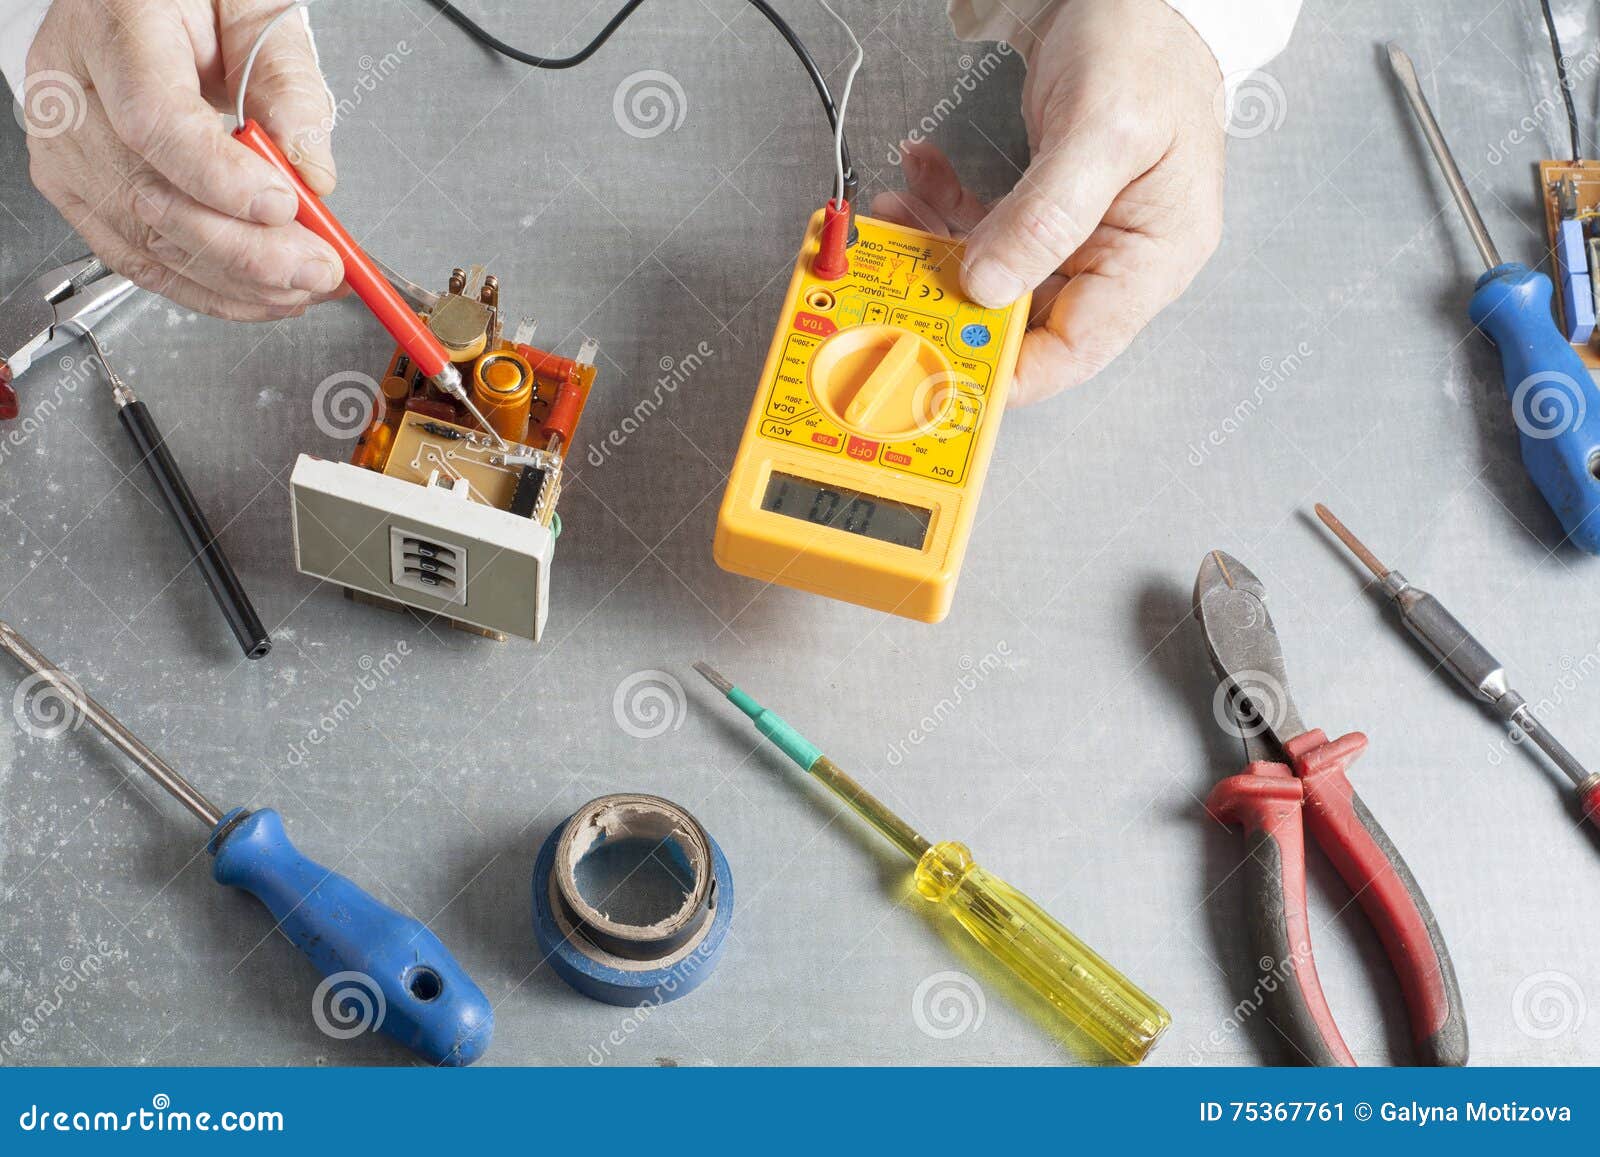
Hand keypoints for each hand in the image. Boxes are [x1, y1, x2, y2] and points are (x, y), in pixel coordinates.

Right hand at [21, 0, 344, 320]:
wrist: (138, 0)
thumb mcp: (255, 11)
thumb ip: (288, 84)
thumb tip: (311, 173)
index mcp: (112, 27)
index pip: (153, 120)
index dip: (219, 177)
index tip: (283, 205)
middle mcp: (71, 91)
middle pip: (149, 197)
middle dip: (248, 251)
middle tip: (319, 267)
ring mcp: (65, 149)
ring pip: (148, 242)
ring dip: (238, 280)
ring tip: (305, 285)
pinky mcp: (77, 191)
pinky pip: (140, 260)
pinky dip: (209, 288)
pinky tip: (262, 295)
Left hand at [873, 0, 1224, 404]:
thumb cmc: (1148, 49)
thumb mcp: (1101, 130)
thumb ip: (1045, 215)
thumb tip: (988, 286)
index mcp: (1153, 260)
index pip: (1075, 349)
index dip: (1008, 368)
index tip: (940, 361)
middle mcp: (1121, 260)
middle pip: (1026, 319)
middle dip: (955, 301)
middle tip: (895, 282)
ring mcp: (1085, 237)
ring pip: (997, 276)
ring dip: (939, 249)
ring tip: (896, 215)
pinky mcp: (1052, 212)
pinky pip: (991, 232)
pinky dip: (949, 210)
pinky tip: (920, 179)